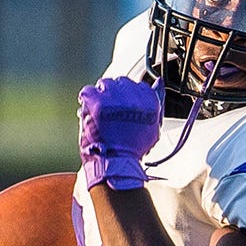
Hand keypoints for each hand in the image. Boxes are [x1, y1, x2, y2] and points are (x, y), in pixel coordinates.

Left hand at [78, 76, 163, 190]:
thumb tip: (159, 83)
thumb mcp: (154, 126)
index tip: (126, 107)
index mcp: (148, 99)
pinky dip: (87, 101)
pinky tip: (91, 112)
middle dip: (116, 95)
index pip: (138, 85)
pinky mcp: (97, 102)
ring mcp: (113, 97)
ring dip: (102, 97)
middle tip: (113, 113)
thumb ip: (157, 102)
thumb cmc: (135, 149)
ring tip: (102, 114)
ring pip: (104, 85)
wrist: (117, 163)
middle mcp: (133, 95)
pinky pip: (88, 91)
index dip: (130, 97)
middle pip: (121, 82)